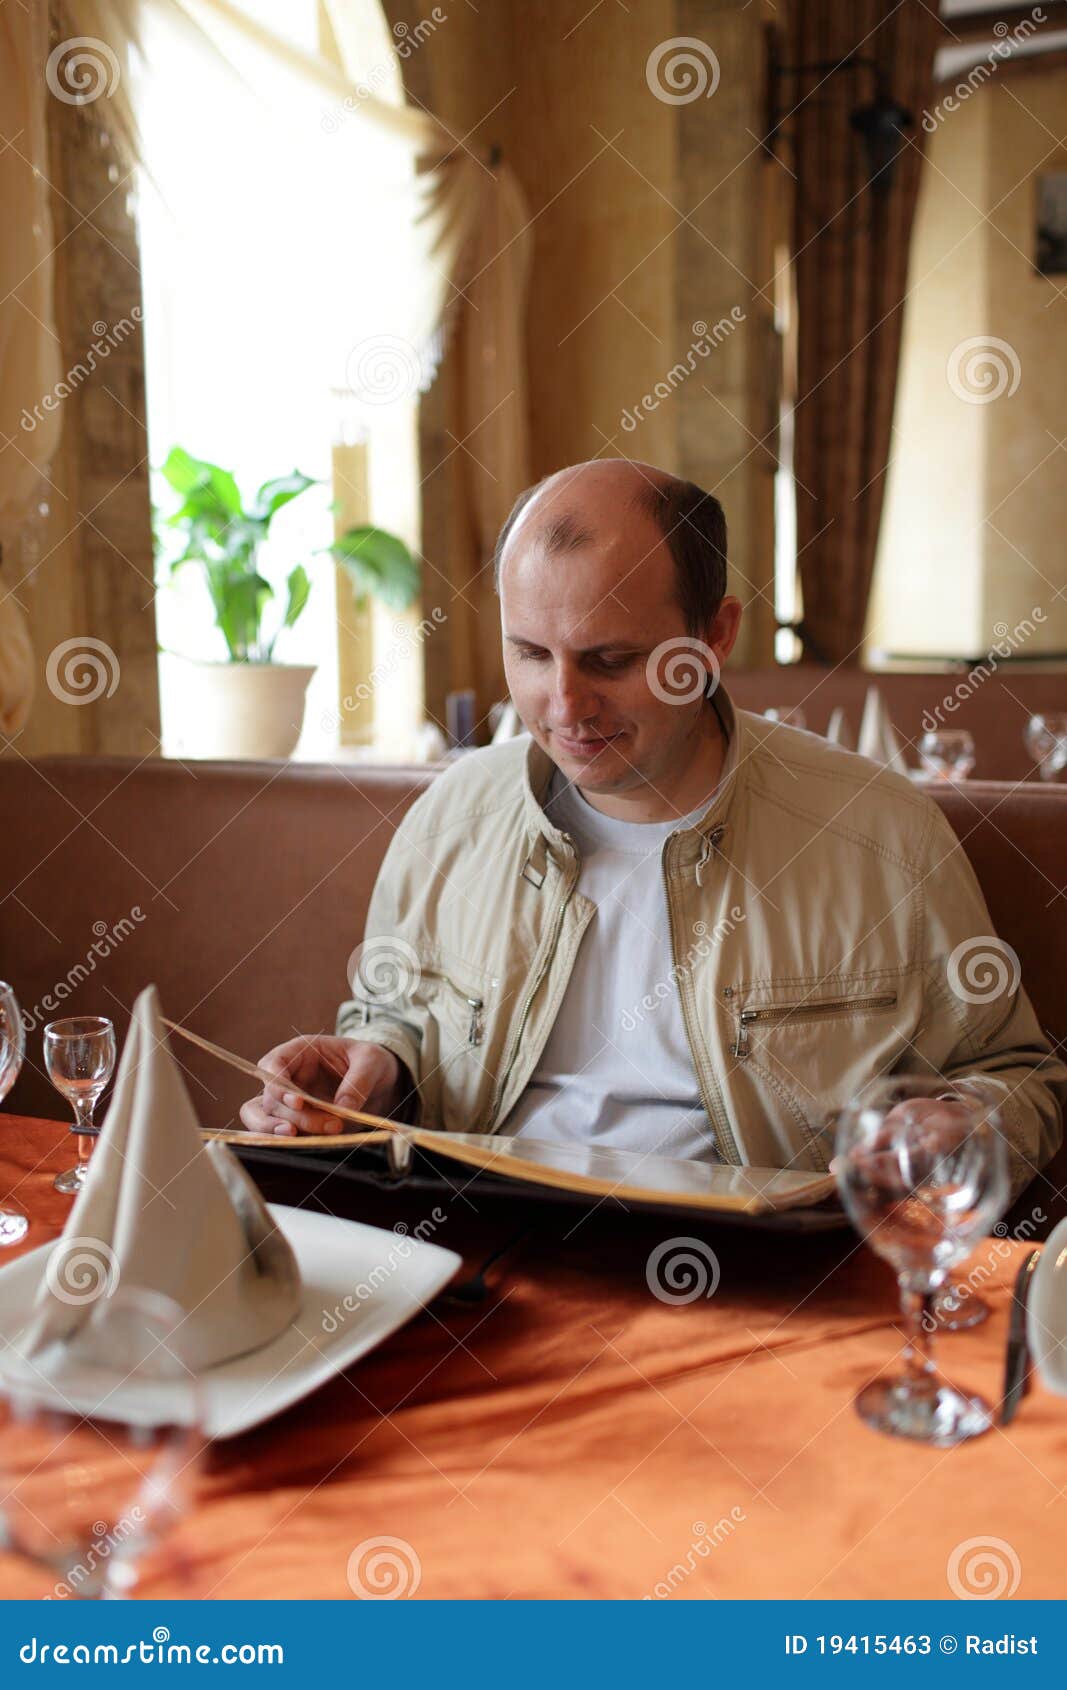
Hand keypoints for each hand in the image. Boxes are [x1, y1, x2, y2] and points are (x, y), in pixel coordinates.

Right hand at [238, 1036, 403, 1136]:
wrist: (381, 1081)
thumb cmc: (371, 1060)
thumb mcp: (372, 1060)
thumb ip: (358, 1081)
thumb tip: (341, 1109)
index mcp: (300, 1052)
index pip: (272, 1065)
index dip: (277, 1085)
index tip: (299, 1102)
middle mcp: (288, 1078)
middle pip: (271, 1100)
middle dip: (296, 1117)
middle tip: (332, 1125)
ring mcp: (289, 1103)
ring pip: (264, 1120)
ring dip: (282, 1134)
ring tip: (308, 1141)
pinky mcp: (298, 1124)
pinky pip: (279, 1136)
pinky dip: (288, 1145)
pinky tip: (308, 1148)